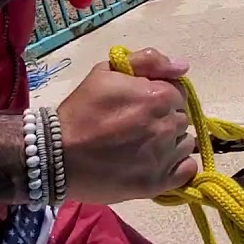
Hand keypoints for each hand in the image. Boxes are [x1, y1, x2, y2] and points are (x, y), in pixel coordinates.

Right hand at [57, 48, 197, 204]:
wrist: (56, 155)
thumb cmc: (80, 111)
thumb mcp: (106, 72)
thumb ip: (148, 61)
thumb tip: (183, 66)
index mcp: (158, 96)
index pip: (179, 93)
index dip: (161, 98)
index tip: (142, 106)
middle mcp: (167, 125)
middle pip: (181, 119)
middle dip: (164, 120)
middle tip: (138, 127)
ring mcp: (165, 156)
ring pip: (185, 144)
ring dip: (171, 143)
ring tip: (143, 147)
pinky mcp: (159, 182)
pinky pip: (187, 170)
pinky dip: (177, 167)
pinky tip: (157, 164)